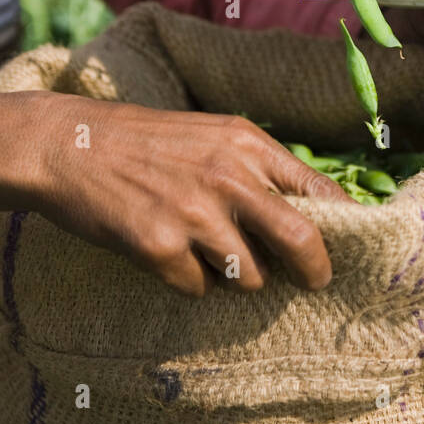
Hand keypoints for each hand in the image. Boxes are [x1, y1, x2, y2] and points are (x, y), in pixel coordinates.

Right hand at [0, 92, 349, 295]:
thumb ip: (258, 170)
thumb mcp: (213, 136)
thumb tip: (311, 216)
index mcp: (248, 144)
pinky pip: (197, 288)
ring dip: (237, 278)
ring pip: (250, 275)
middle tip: (316, 284)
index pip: (320, 191)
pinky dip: (189, 282)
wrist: (71, 145)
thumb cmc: (147, 143)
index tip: (352, 248)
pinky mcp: (160, 245)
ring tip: (207, 254)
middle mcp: (229, 176)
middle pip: (302, 240)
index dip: (344, 226)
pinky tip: (166, 254)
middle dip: (316, 271)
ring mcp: (195, 212)